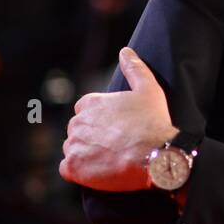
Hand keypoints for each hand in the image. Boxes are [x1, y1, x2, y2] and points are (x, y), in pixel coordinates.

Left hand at [59, 47, 178, 191]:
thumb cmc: (154, 122)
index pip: (85, 110)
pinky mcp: (72, 167)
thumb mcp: (149, 89)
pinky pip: (67, 170)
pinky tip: (98, 172)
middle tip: (114, 147)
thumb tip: (125, 51)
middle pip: (78, 131)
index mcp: (91, 103)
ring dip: (85, 155)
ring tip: (108, 161)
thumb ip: (134, 68)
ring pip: (73, 149)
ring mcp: (73, 145)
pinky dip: (79, 172)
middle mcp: (77, 122)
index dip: (100, 121)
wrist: (156, 155)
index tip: (115, 129)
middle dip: (91, 138)